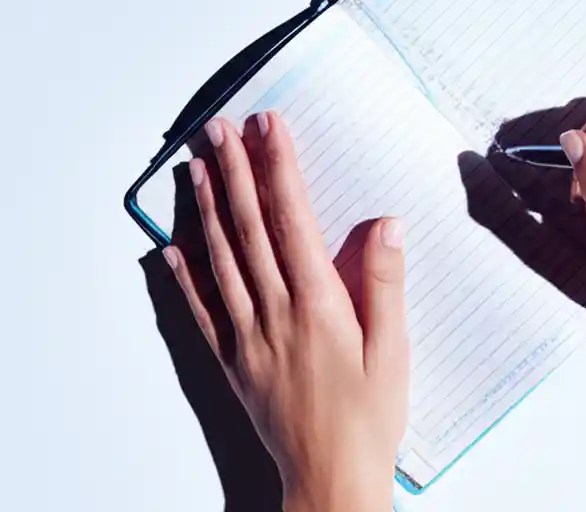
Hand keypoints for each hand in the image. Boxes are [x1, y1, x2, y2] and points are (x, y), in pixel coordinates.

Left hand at [163, 113, 408, 511]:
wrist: (331, 477)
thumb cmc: (371, 417)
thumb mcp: (393, 351)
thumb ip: (385, 286)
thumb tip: (386, 225)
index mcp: (318, 305)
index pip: (293, 220)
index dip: (280, 168)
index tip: (270, 127)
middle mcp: (275, 313)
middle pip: (249, 230)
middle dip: (235, 172)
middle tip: (222, 128)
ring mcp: (249, 336)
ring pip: (222, 260)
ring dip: (208, 209)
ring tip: (197, 166)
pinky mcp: (235, 361)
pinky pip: (203, 310)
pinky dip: (186, 276)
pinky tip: (173, 247)